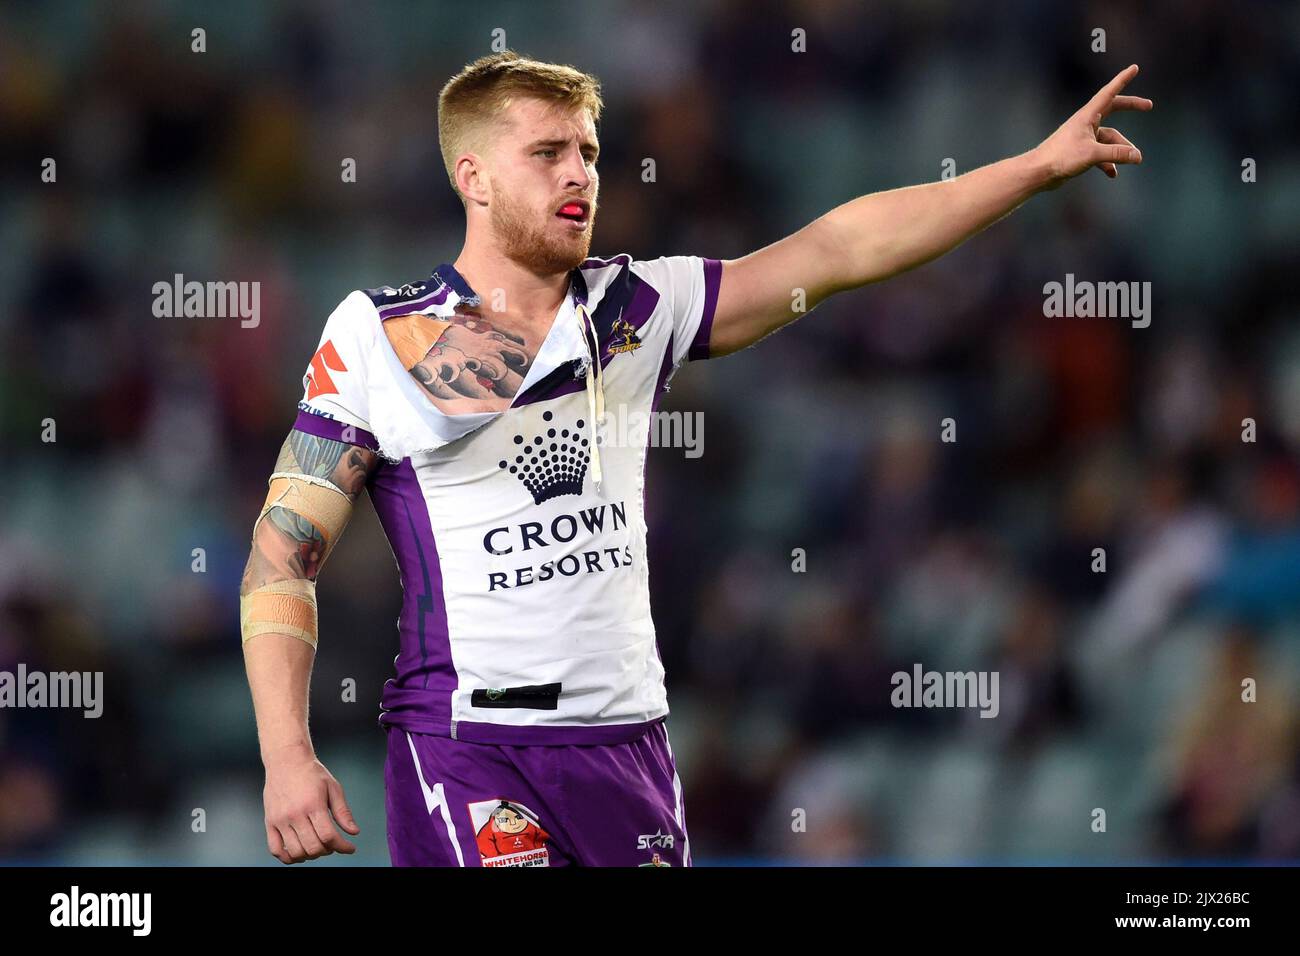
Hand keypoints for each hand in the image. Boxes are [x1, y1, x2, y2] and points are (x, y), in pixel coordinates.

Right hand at [262, 746, 359, 862]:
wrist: (286, 760)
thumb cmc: (312, 773)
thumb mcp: (333, 788)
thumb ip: (343, 812)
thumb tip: (354, 833)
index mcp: (313, 804)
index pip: (329, 836)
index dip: (342, 847)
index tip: (350, 848)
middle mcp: (295, 814)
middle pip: (313, 847)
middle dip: (328, 851)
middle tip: (333, 844)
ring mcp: (280, 820)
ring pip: (296, 852)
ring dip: (310, 855)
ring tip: (317, 846)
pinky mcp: (269, 822)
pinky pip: (275, 850)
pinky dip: (288, 857)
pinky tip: (298, 852)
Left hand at [1033, 64, 1152, 188]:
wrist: (1039, 172)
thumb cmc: (1061, 158)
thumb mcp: (1092, 154)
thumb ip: (1117, 154)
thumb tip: (1137, 156)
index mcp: (1087, 116)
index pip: (1109, 93)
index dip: (1122, 80)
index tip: (1134, 68)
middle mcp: (1086, 123)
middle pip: (1113, 108)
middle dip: (1130, 106)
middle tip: (1149, 106)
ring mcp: (1083, 137)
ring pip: (1109, 138)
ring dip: (1121, 149)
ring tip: (1133, 160)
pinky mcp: (1080, 151)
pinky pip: (1100, 153)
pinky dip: (1108, 163)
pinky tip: (1113, 175)